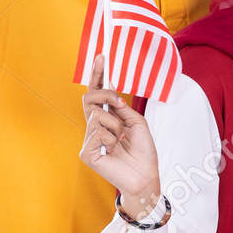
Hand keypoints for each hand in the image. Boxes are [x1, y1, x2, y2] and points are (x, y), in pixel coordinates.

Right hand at [79, 56, 160, 214]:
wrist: (146, 176)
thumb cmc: (143, 151)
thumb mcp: (138, 123)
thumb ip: (123, 109)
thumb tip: (113, 98)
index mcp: (106, 119)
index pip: (96, 94)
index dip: (97, 75)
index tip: (102, 56)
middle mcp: (94, 127)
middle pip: (89, 99)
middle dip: (105, 95)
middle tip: (120, 103)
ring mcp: (88, 140)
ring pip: (97, 116)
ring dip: (116, 125)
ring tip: (121, 140)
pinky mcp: (86, 152)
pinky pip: (97, 132)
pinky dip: (110, 138)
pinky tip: (114, 150)